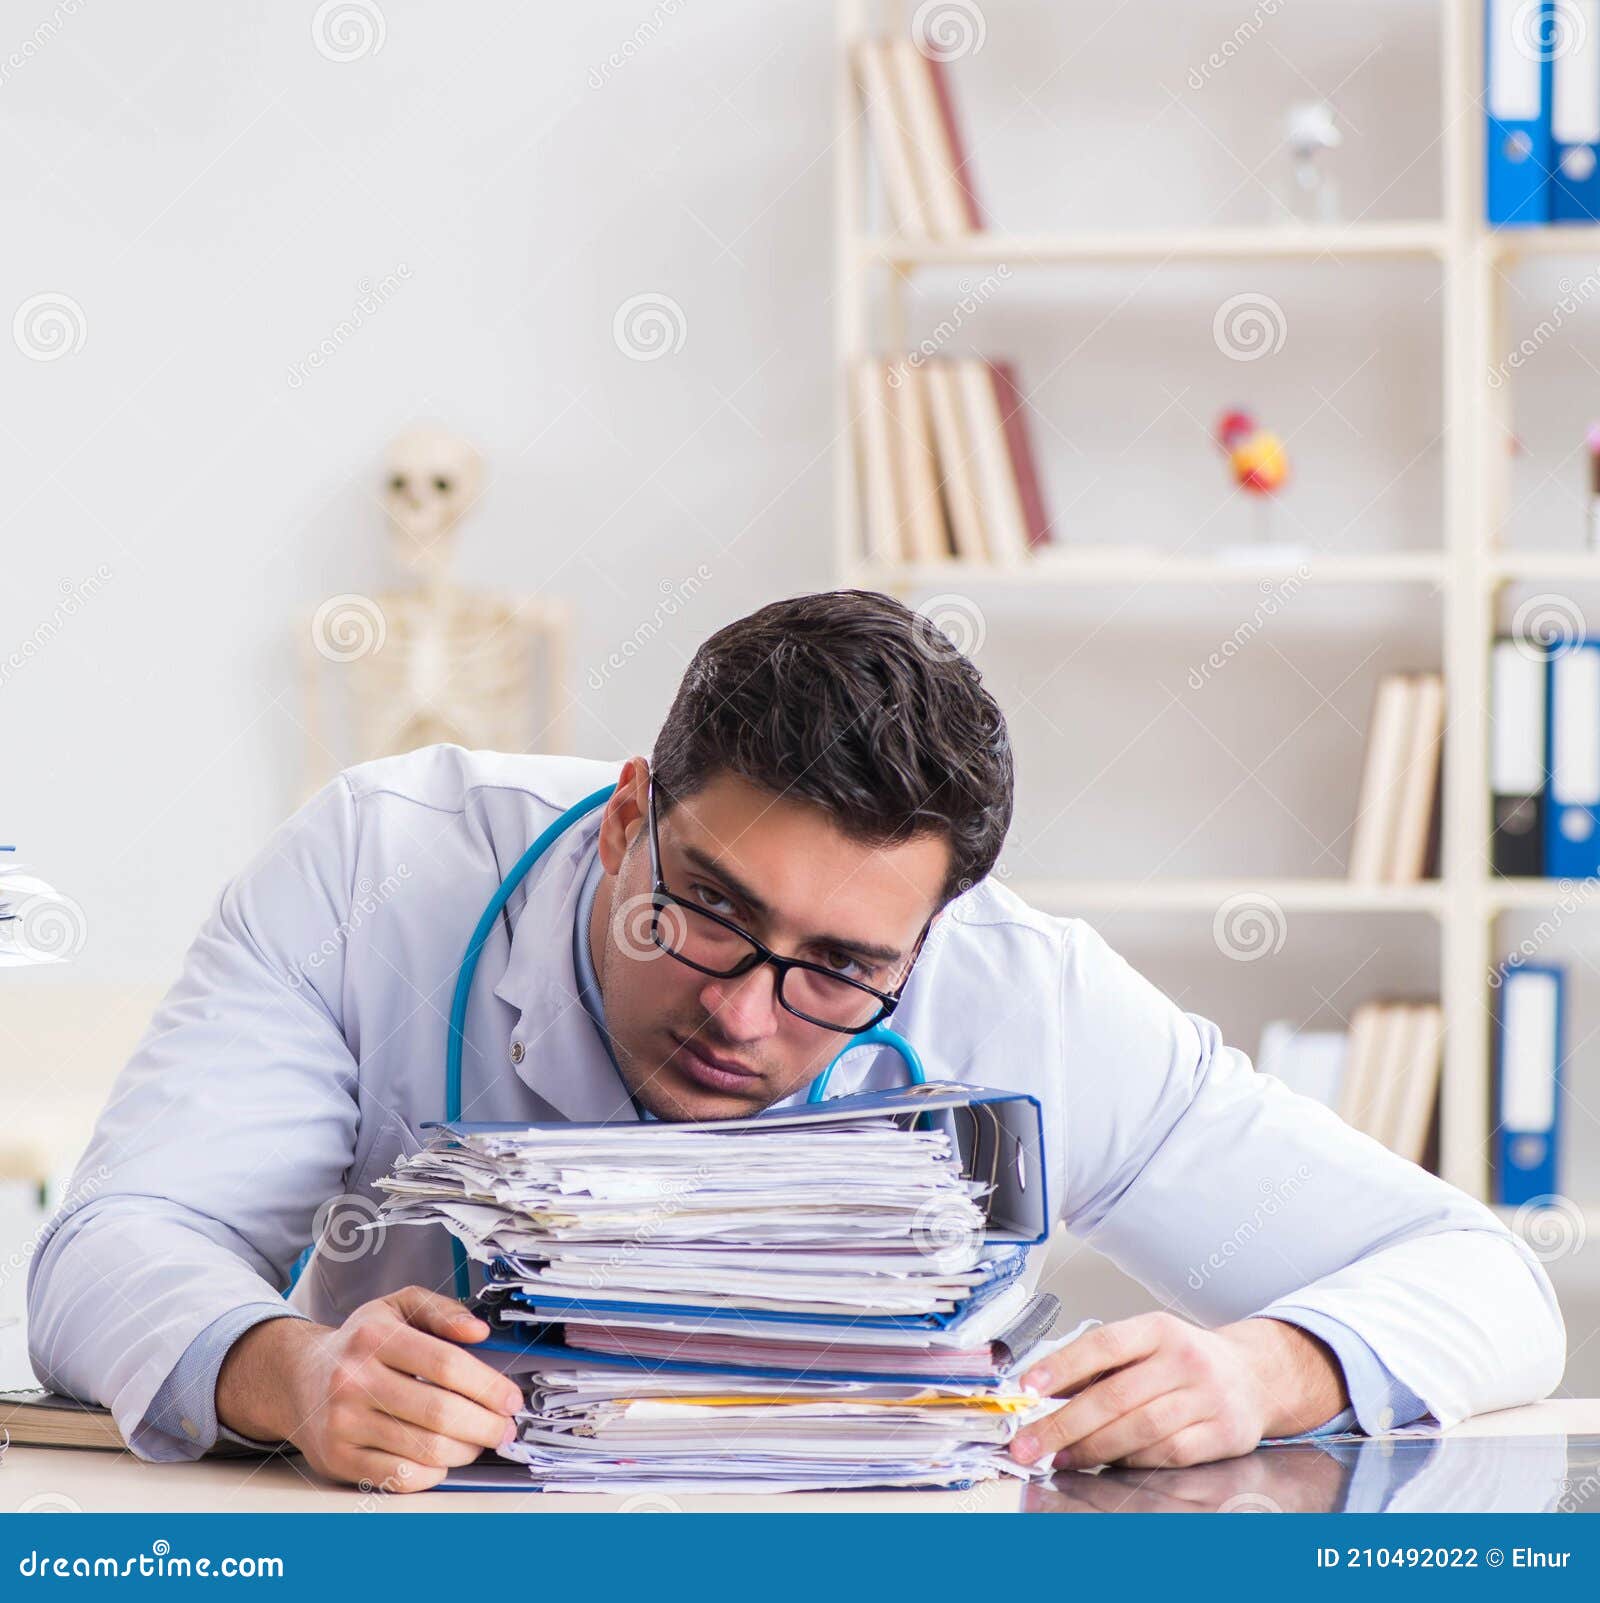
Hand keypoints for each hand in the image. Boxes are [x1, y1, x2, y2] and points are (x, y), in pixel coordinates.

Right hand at [216, 1285, 522, 1492]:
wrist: (299, 1377)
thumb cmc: (360, 1343)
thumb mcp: (397, 1306)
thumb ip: (441, 1310)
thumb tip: (478, 1332)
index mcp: (374, 1337)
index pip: (445, 1364)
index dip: (488, 1385)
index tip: (511, 1398)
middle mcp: (354, 1380)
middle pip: (439, 1413)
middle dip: (485, 1425)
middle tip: (504, 1428)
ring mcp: (344, 1423)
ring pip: (424, 1449)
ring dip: (465, 1450)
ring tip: (479, 1441)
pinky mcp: (338, 1459)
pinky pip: (400, 1476)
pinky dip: (433, 1472)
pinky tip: (443, 1458)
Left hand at [1008, 1312, 1347, 1471]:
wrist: (1255, 1375)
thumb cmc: (1186, 1360)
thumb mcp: (1145, 1344)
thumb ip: (1099, 1365)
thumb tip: (1042, 1389)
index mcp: (1158, 1329)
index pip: (1103, 1345)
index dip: (1062, 1366)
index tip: (1027, 1387)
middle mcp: (1184, 1360)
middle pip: (1114, 1396)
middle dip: (1063, 1424)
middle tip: (1029, 1443)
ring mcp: (1207, 1398)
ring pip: (1138, 1429)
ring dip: (1092, 1448)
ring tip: (1061, 1456)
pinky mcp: (1223, 1434)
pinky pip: (1167, 1454)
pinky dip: (1133, 1461)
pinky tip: (1110, 1462)